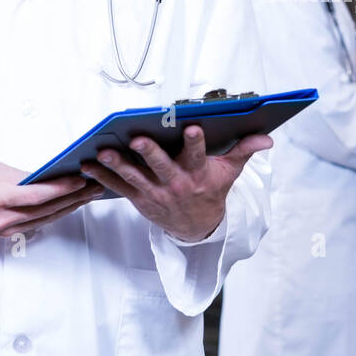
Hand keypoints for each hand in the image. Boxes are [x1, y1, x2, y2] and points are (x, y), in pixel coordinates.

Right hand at [0, 161, 109, 240]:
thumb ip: (19, 175)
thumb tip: (47, 175)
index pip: (37, 195)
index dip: (62, 187)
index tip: (80, 177)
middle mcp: (1, 220)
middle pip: (47, 209)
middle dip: (75, 197)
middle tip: (96, 184)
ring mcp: (4, 231)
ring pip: (46, 219)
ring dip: (70, 207)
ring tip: (89, 194)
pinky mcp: (5, 236)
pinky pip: (37, 224)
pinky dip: (55, 214)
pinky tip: (69, 204)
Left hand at [81, 126, 272, 242]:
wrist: (197, 227)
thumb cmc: (212, 190)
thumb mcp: (230, 172)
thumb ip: (244, 150)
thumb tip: (268, 138)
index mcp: (199, 174)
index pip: (199, 155)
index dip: (195, 142)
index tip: (192, 127)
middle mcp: (176, 184)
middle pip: (161, 167)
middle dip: (149, 153)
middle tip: (137, 139)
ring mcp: (156, 194)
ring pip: (135, 178)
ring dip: (117, 165)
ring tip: (103, 152)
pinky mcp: (140, 199)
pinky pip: (118, 188)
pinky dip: (101, 177)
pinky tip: (87, 165)